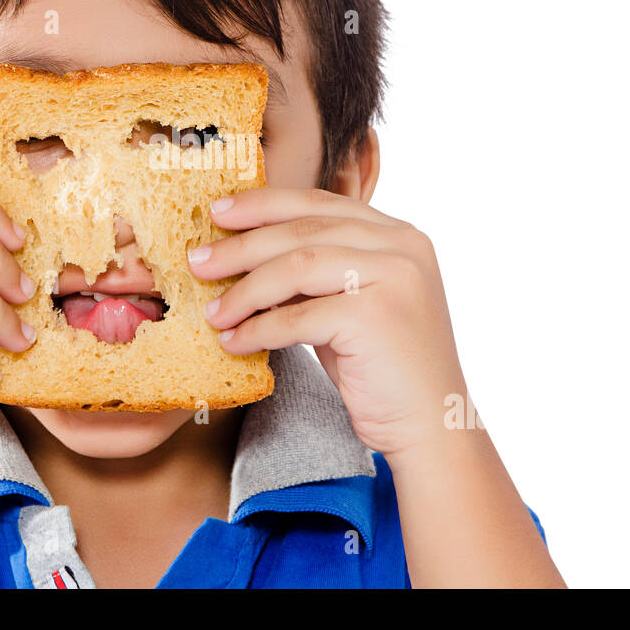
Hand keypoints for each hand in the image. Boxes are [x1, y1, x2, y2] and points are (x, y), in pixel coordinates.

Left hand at [187, 187, 466, 457]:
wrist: (432, 425)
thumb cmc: (383, 368)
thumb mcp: (348, 305)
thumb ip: (312, 274)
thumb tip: (240, 254)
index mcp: (397, 234)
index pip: (319, 204)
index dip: (263, 204)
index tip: (217, 213)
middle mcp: (401, 246)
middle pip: (302, 231)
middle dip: (241, 245)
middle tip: (197, 262)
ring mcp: (393, 277)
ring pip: (296, 266)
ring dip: (244, 290)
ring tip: (212, 311)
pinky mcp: (375, 316)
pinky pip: (298, 316)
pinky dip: (258, 328)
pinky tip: (235, 342)